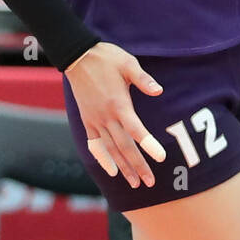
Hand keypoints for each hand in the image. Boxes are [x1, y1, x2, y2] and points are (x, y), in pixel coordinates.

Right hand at [64, 42, 166, 188]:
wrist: (78, 56)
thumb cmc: (106, 58)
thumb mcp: (128, 63)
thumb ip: (144, 79)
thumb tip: (159, 90)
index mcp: (119, 104)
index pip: (136, 130)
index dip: (149, 145)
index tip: (161, 158)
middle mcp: (106, 117)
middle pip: (124, 147)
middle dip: (138, 166)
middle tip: (150, 182)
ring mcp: (95, 120)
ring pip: (110, 150)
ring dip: (123, 167)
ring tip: (134, 183)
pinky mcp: (87, 121)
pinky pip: (95, 145)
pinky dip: (103, 159)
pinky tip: (111, 171)